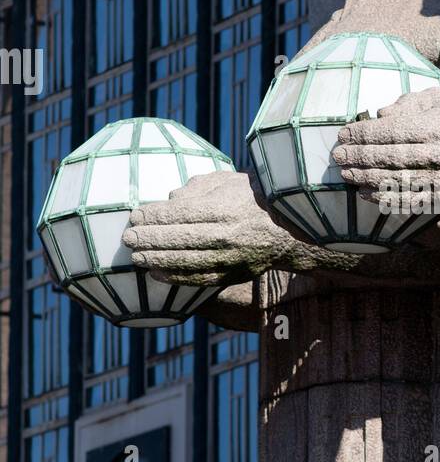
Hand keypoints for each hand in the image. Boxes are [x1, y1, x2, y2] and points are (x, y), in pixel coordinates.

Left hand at [122, 171, 295, 286]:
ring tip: (135, 257)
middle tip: (128, 238)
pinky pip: (199, 279)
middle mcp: (228, 235)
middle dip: (149, 239)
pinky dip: (175, 278)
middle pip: (180, 239)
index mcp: (225, 208)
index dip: (155, 217)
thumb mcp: (226, 182)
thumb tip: (168, 201)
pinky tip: (156, 273)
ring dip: (157, 260)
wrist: (288, 229)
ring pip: (186, 262)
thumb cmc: (251, 198)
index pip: (181, 214)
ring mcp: (231, 258)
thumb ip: (196, 189)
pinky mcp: (233, 274)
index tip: (135, 216)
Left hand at [332, 87, 439, 199]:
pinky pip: (408, 202)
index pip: (391, 132)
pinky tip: (365, 194)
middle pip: (389, 158)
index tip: (344, 133)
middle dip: (359, 157)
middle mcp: (439, 155)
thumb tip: (380, 115)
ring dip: (366, 179)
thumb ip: (412, 102)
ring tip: (345, 174)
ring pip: (395, 182)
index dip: (363, 134)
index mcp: (437, 128)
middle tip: (337, 156)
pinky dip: (384, 200)